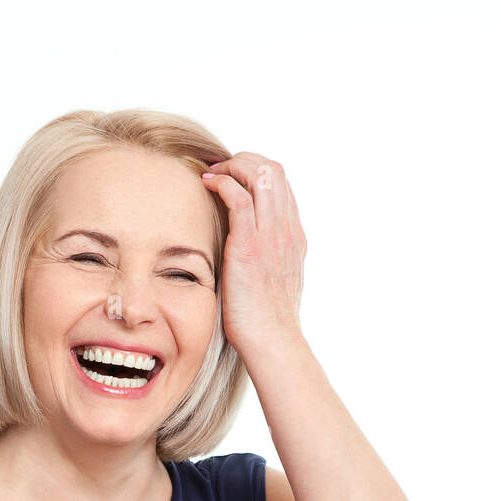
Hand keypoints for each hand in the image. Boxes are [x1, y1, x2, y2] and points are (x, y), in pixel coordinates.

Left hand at [201, 152, 306, 357]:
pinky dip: (222, 182)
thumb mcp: (274, 280)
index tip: (233, 176)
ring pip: (260, 174)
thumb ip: (267, 258)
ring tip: (210, 173)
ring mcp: (271, 235)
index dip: (256, 170)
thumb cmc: (266, 320)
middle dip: (243, 159)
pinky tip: (207, 185)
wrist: (271, 340)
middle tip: (218, 169)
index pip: (281, 184)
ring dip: (232, 165)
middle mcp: (286, 229)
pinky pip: (239, 197)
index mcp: (293, 235)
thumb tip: (247, 252)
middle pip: (274, 169)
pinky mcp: (250, 245)